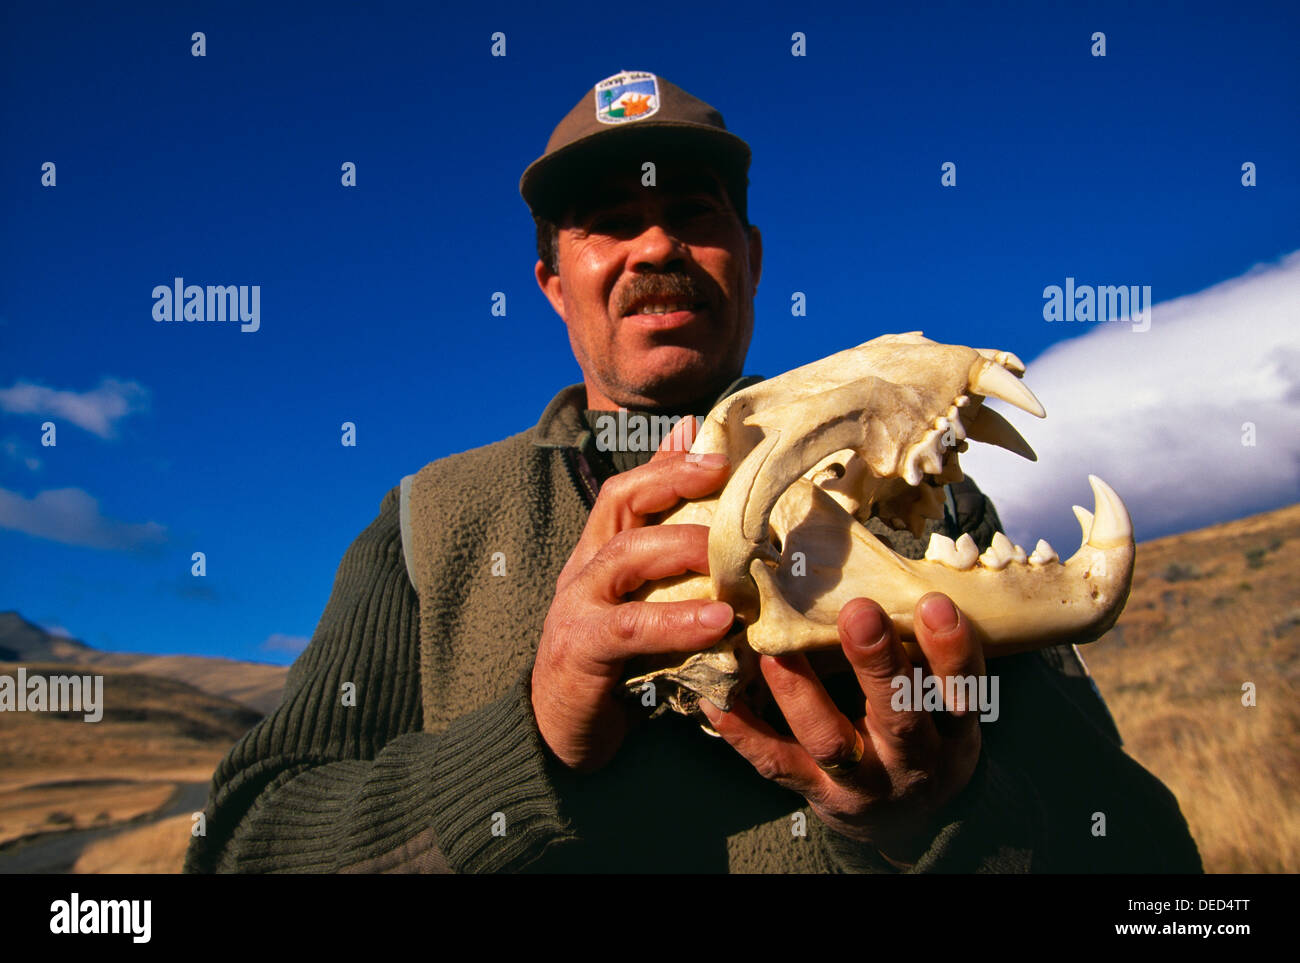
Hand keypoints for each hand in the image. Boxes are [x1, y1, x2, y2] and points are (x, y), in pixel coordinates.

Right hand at [533, 417, 735, 771]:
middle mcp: (584, 569)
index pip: (627, 489)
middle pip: (622, 503)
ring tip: (732, 556)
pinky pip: (632, 626)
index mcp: (598, 553)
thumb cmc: (613, 664)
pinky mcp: (581, 649)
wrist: (558, 734)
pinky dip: (677, 621)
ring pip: (626, 554)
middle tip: (728, 480)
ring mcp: (577, 606)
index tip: (720, 455)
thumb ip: (669, 560)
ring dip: (684, 548)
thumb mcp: (643, 602)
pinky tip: (719, 621)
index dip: (670, 465)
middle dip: (676, 483)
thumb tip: (706, 514)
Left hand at [699, 593, 983, 863]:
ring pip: (831, 741)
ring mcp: (861, 782)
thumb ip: (922, 649)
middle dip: (879, 664)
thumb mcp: (942, 701)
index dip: (951, 648)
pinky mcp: (815, 793)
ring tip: (776, 651)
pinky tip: (717, 699)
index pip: (962, 689)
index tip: (933, 600)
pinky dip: (744, 730)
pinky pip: (775, 762)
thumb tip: (887, 570)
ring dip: (802, 694)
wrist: (905, 818)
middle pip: (901, 716)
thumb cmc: (923, 731)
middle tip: (859, 611)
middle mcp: (913, 760)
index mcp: (952, 730)